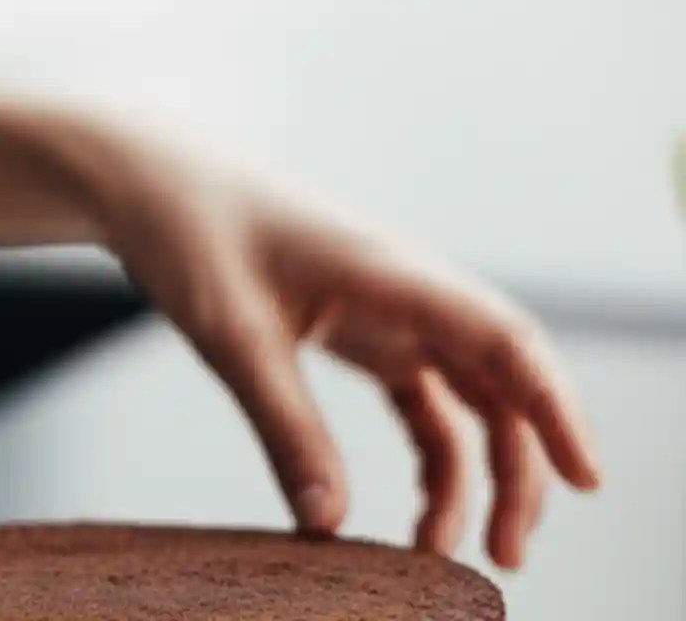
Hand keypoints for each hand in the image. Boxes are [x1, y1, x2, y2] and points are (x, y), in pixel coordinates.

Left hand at [94, 144, 601, 568]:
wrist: (149, 182)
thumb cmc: (191, 233)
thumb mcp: (236, 337)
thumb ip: (286, 427)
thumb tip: (330, 523)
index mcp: (392, 273)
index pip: (506, 341)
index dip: (558, 411)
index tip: (587, 480)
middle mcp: (406, 288)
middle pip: (500, 380)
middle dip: (517, 468)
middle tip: (504, 554)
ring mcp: (385, 306)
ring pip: (463, 393)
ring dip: (471, 469)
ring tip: (442, 547)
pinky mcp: (355, 323)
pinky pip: (417, 391)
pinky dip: (428, 448)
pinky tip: (414, 500)